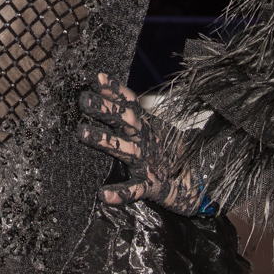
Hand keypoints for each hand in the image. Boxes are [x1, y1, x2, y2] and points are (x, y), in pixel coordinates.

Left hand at [75, 74, 201, 213]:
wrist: (191, 183)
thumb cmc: (161, 153)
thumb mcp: (147, 129)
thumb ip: (127, 114)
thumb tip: (100, 87)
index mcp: (144, 125)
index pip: (130, 102)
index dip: (115, 89)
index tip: (97, 78)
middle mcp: (145, 140)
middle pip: (126, 120)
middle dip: (106, 109)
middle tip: (84, 100)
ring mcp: (148, 162)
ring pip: (125, 150)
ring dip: (104, 141)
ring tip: (82, 133)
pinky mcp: (149, 185)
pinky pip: (134, 190)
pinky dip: (120, 193)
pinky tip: (104, 195)